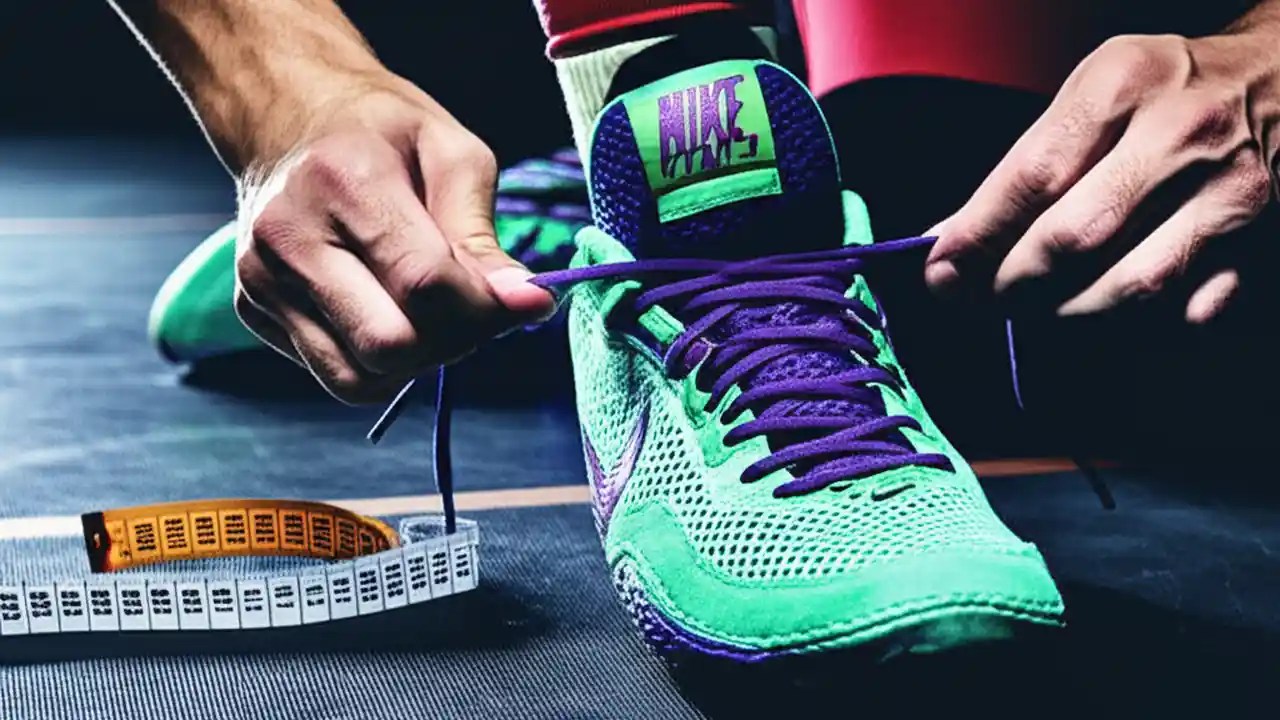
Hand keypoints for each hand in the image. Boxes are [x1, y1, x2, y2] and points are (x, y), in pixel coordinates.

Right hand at [234, 75, 553, 402]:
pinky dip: (379, 364)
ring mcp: (262, 280)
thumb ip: (484, 235)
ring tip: (431, 316)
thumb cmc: (382, 131)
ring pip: (358, 379)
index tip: (522, 303)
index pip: (424, 284)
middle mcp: (290, 237)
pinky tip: (391, 314)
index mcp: (343, 181)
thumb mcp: (452, 153)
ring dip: (416, 364)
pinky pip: (335, 374)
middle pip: (389, 345)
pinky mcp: (252, 311)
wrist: (287, 114)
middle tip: (473, 312)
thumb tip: (526, 305)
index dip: (487, 310)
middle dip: (452, 343)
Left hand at [924, 28, 1279, 322]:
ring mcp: (1227, 191)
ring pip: (1129, 285)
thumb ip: (1026, 162)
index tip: (941, 271)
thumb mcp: (1092, 92)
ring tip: (1029, 311)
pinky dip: (1139, 325)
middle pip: (1075, 238)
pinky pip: (1188, 308)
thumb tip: (951, 237)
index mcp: (1123, 85)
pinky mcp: (1258, 240)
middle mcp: (1179, 134)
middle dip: (1010, 284)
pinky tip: (1104, 311)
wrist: (1278, 75)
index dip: (978, 236)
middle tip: (977, 301)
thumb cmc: (1163, 88)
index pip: (1033, 177)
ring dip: (1063, 313)